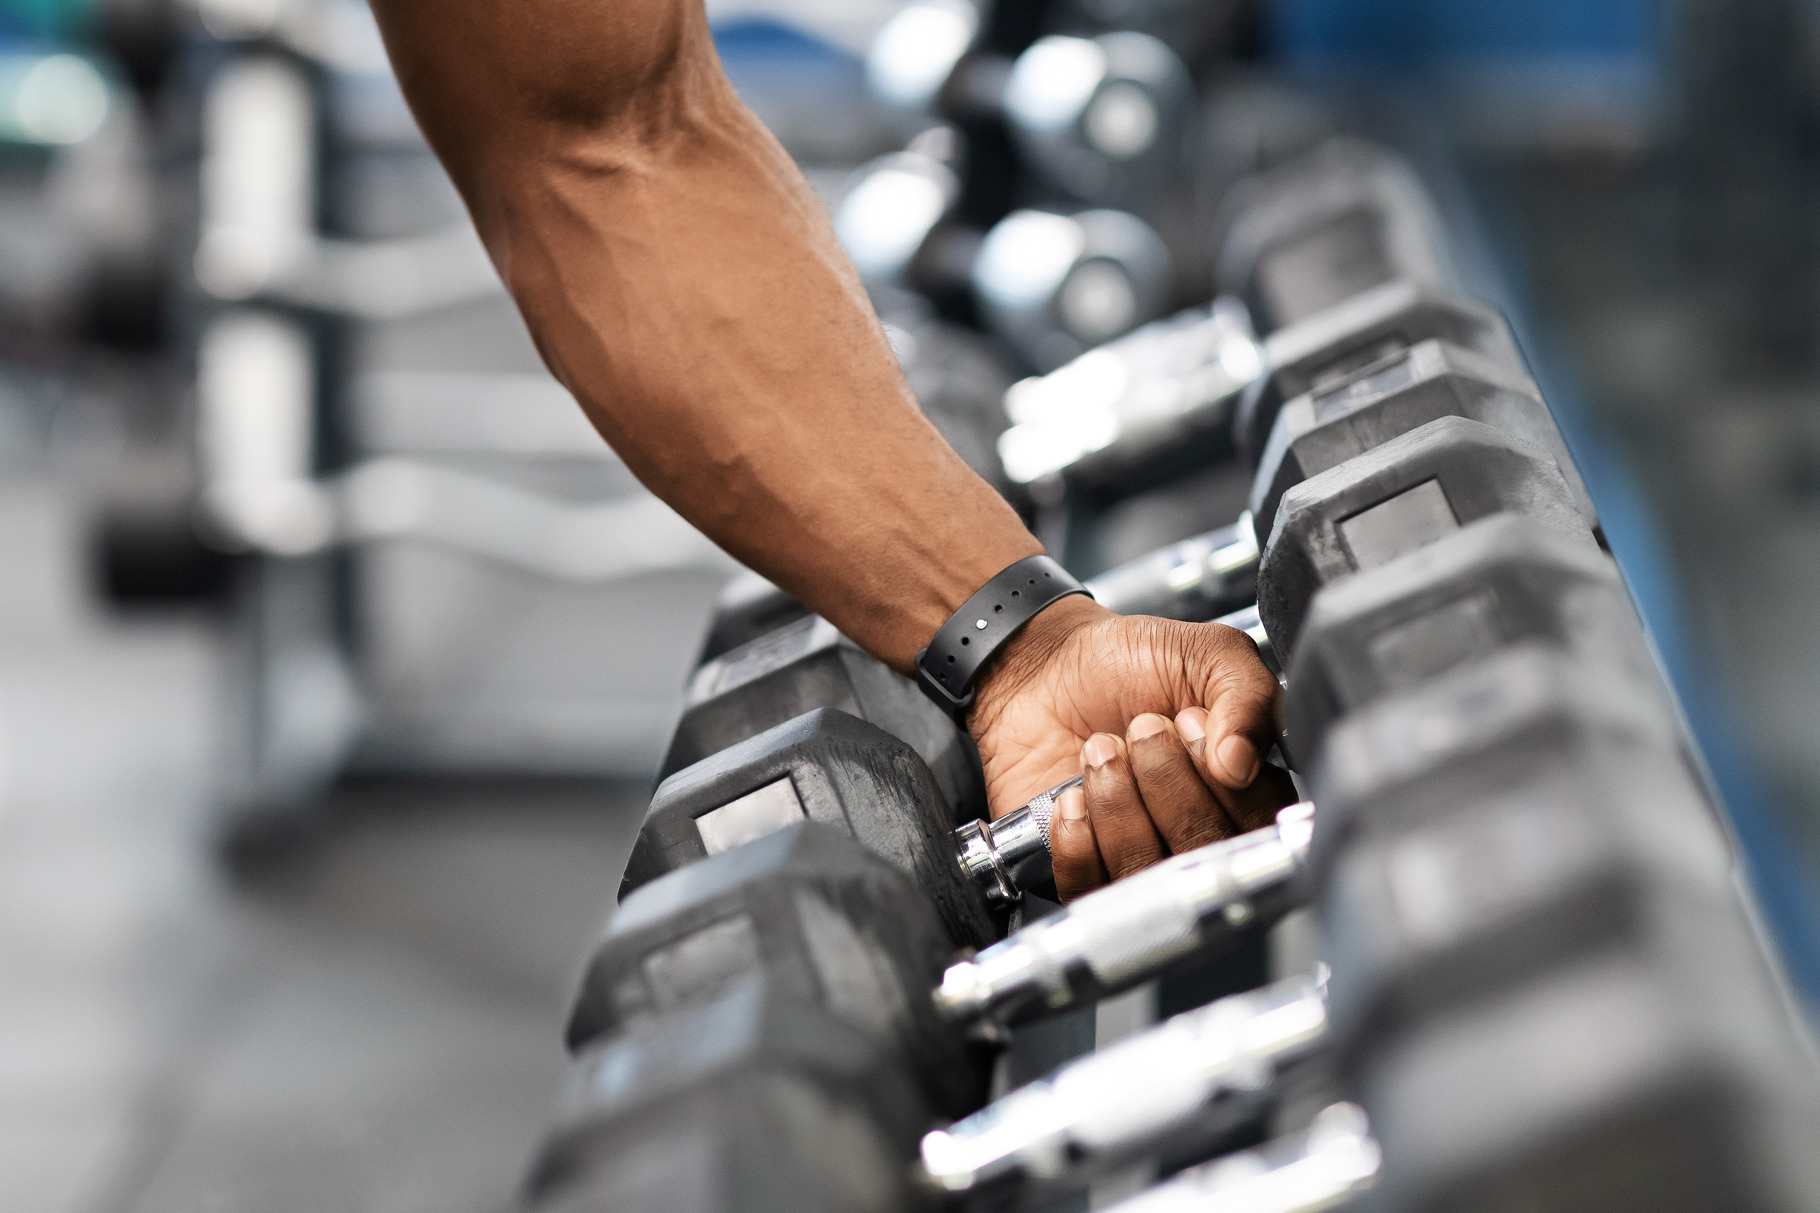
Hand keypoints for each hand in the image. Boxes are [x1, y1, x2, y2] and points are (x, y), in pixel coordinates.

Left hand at [967, 596, 1296, 900]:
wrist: (1047, 670)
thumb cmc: (1130, 665)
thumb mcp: (1209, 655)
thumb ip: (1248, 697)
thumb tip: (1242, 763)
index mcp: (1247, 791)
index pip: (1262, 822)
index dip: (1225, 776)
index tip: (1192, 720)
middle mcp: (1202, 835)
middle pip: (1204, 848)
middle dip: (1166, 777)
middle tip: (1144, 726)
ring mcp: (1144, 861)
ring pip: (1147, 870)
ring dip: (1118, 801)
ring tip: (1101, 750)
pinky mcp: (1085, 875)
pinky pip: (1090, 885)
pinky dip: (1077, 835)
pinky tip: (1073, 793)